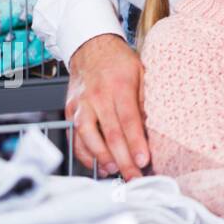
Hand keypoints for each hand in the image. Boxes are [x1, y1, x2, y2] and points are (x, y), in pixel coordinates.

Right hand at [66, 34, 148, 179]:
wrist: (90, 47)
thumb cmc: (119, 61)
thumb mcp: (141, 72)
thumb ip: (145, 100)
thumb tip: (153, 128)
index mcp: (119, 86)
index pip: (129, 120)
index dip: (136, 143)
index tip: (143, 160)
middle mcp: (97, 97)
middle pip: (110, 134)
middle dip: (123, 159)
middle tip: (134, 177)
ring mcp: (81, 105)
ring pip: (89, 138)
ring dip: (102, 159)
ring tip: (116, 172)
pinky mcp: (70, 111)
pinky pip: (76, 137)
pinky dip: (86, 153)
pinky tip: (98, 163)